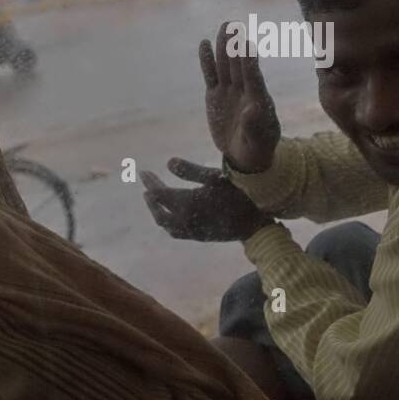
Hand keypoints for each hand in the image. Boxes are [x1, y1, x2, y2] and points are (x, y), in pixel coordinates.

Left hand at [141, 158, 273, 241]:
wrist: (255, 223)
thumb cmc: (239, 194)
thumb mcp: (215, 177)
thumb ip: (190, 170)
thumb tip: (167, 162)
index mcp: (186, 203)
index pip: (158, 193)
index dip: (149, 181)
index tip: (143, 172)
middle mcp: (185, 220)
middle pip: (158, 209)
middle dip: (150, 196)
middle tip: (147, 183)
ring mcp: (191, 231)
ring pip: (165, 223)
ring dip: (157, 210)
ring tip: (152, 199)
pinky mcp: (199, 237)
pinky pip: (174, 231)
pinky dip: (167, 221)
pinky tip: (170, 215)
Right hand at [199, 22, 280, 173]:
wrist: (245, 154)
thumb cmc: (257, 146)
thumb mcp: (258, 140)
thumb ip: (254, 125)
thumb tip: (252, 109)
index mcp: (258, 99)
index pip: (253, 78)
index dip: (249, 62)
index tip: (247, 45)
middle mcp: (244, 90)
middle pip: (238, 65)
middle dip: (236, 46)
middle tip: (233, 26)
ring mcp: (229, 91)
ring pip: (225, 66)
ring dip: (224, 47)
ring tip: (224, 27)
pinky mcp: (215, 95)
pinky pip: (210, 75)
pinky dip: (206, 61)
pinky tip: (204, 44)